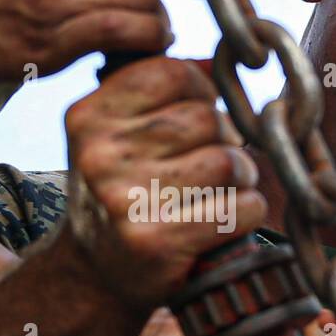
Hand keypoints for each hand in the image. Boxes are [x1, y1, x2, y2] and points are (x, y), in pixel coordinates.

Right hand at [63, 56, 265, 312]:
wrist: (95, 276)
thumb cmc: (122, 193)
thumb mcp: (118, 135)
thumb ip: (160, 92)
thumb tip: (216, 59)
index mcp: (88, 117)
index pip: (172, 72)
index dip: (202, 92)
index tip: (198, 120)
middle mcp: (99, 154)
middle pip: (206, 118)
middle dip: (225, 140)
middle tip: (214, 165)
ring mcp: (124, 199)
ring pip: (228, 160)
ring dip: (241, 177)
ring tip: (220, 192)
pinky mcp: (158, 241)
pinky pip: (241, 206)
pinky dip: (247, 213)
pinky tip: (224, 221)